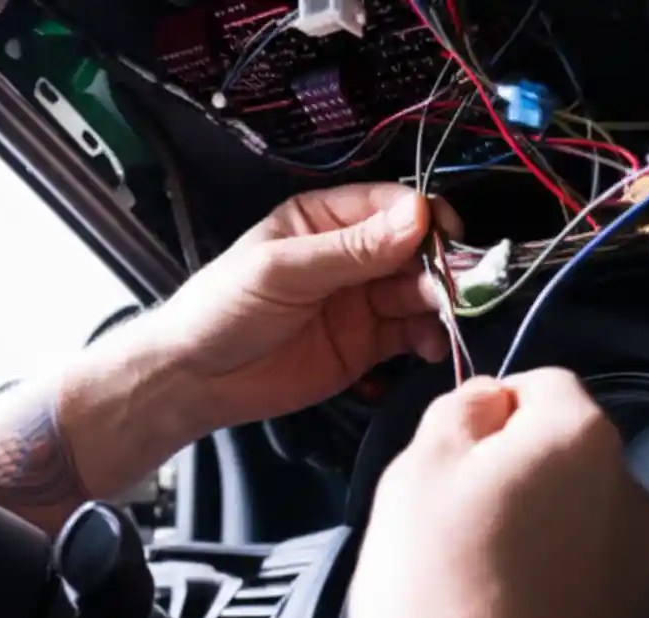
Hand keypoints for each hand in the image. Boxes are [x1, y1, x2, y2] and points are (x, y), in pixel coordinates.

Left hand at [0, 184, 462, 531]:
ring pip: (419, 291)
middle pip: (415, 249)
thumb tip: (416, 217)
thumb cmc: (222, 309)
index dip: (424, 219)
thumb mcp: (282, 271)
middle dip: (440, 265)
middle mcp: (350, 256)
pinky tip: (430, 347)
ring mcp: (361, 300)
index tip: (447, 238)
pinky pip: (412, 333)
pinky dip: (430, 338)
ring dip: (439, 303)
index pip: (390, 206)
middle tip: (452, 288)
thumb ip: (350, 250)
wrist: (196, 380)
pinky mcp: (367, 344)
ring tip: (442, 318)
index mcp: (324, 220)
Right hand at [349, 370, 648, 617]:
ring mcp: (636, 563)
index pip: (540, 382)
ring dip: (527, 528)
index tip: (453, 453)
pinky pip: (582, 574)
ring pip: (570, 514)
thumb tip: (484, 398)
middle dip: (507, 472)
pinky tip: (500, 614)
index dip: (486, 409)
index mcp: (579, 438)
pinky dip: (547, 580)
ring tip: (471, 577)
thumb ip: (456, 411)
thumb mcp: (415, 475)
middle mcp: (626, 493)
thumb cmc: (443, 607)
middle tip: (449, 520)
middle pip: (559, 452)